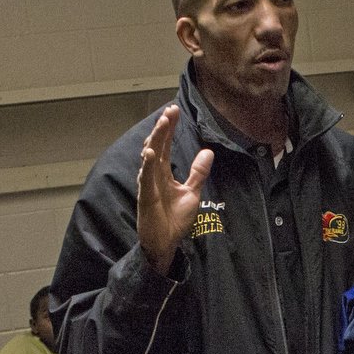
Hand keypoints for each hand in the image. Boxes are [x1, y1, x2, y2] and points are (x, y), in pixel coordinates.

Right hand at [136, 104, 213, 276]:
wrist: (166, 243)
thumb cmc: (175, 219)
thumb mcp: (192, 192)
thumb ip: (198, 173)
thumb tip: (208, 152)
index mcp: (164, 173)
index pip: (166, 145)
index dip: (170, 128)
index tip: (174, 110)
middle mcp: (153, 175)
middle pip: (157, 146)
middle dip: (162, 128)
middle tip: (169, 111)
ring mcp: (148, 185)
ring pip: (149, 158)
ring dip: (155, 140)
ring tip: (162, 124)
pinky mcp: (145, 198)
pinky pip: (145, 180)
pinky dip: (147, 166)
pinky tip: (149, 153)